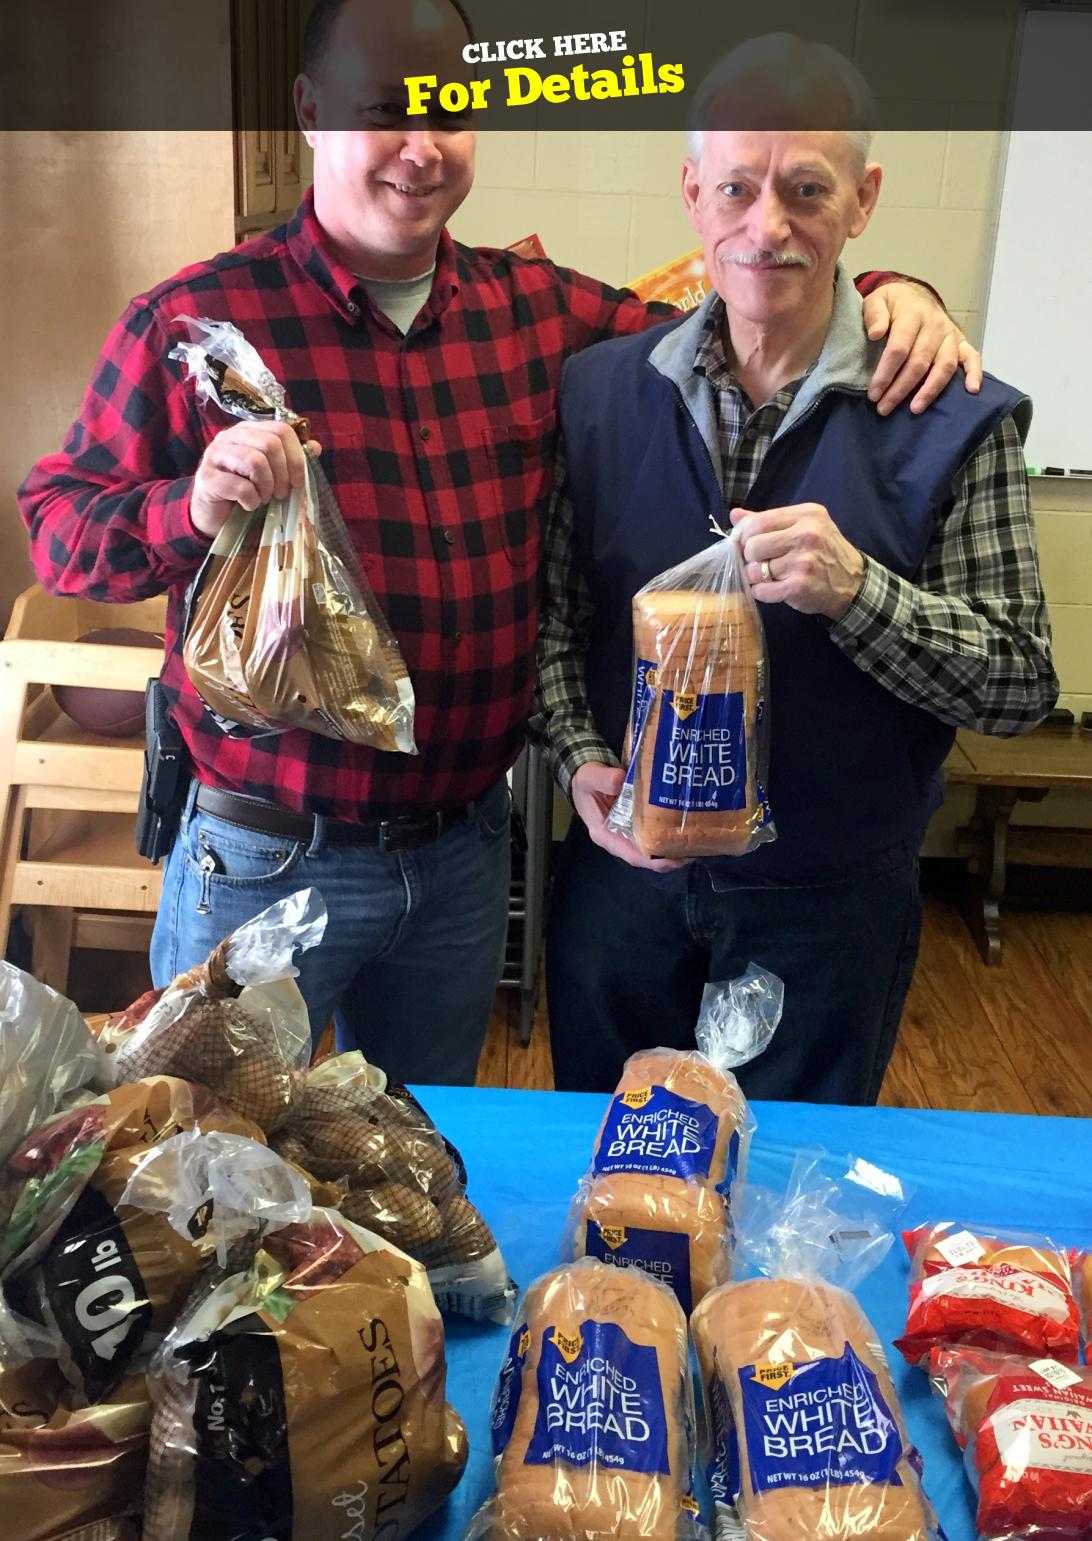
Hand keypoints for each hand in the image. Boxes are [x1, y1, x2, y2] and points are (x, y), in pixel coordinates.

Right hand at [189, 421, 320, 538]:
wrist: (214, 514)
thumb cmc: (245, 491)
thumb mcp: (272, 474)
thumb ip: (291, 459)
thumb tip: (315, 446)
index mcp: (248, 431)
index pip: (281, 430)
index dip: (296, 457)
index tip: (298, 481)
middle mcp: (230, 437)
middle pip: (270, 444)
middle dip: (283, 474)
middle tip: (281, 494)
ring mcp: (215, 455)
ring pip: (254, 461)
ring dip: (267, 487)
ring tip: (265, 498)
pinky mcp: (207, 477)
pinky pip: (240, 486)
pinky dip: (252, 500)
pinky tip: (249, 505)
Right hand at [571, 762, 688, 872]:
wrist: (585, 777)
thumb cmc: (585, 781)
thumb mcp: (589, 778)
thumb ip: (602, 779)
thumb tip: (620, 780)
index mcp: (605, 834)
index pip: (630, 855)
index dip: (651, 860)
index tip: (672, 859)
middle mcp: (618, 838)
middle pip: (644, 857)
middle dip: (667, 858)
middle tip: (692, 853)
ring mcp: (627, 832)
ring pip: (650, 848)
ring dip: (670, 849)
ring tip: (693, 844)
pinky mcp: (635, 823)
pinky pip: (652, 834)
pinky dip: (666, 835)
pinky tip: (683, 828)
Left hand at [732, 503, 864, 620]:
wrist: (853, 583)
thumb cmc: (823, 552)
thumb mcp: (803, 526)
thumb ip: (769, 520)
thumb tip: (735, 515)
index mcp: (806, 515)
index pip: (758, 522)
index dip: (745, 535)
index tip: (747, 544)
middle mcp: (806, 535)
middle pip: (753, 545)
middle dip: (751, 557)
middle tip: (761, 562)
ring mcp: (804, 562)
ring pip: (756, 570)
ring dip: (756, 577)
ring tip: (770, 576)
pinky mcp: (799, 586)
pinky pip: (762, 590)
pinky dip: (761, 592)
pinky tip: (772, 589)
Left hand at [861, 282, 982, 416]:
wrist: (913, 295)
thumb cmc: (892, 304)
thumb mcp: (876, 300)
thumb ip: (874, 314)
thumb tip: (875, 333)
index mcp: (912, 314)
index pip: (899, 348)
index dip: (886, 374)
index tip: (873, 394)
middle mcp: (935, 325)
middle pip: (919, 362)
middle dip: (900, 389)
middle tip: (884, 408)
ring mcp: (950, 334)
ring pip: (944, 365)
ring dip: (930, 390)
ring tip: (915, 409)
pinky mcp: (961, 342)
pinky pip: (972, 357)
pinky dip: (975, 373)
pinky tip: (971, 391)